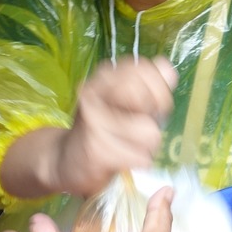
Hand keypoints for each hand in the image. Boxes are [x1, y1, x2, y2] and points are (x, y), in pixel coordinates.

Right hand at [52, 58, 176, 196]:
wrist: (64, 160)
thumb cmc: (102, 128)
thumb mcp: (123, 100)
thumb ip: (147, 85)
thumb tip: (167, 70)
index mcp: (104, 76)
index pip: (147, 69)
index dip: (160, 89)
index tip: (153, 105)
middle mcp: (95, 93)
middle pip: (148, 98)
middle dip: (156, 117)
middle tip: (142, 126)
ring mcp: (94, 121)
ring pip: (150, 132)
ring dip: (148, 145)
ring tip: (131, 145)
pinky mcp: (97, 151)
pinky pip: (140, 156)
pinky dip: (139, 161)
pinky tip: (124, 159)